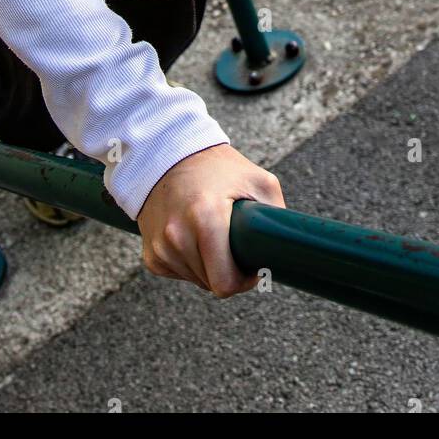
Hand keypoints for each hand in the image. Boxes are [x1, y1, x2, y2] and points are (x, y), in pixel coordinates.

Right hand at [137, 144, 284, 297]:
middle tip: (231, 242)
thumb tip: (288, 249)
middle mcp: (177, 235)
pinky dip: (189, 262)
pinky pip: (179, 273)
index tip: (250, 264)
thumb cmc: (218, 167)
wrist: (169, 154)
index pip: (225, 284)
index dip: (244, 280)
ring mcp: (160, 246)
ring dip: (208, 265)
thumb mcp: (258, 181)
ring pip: (197, 280)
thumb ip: (277, 215)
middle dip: (227, 269)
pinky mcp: (150, 254)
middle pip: (212, 284)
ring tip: (210, 233)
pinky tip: (192, 236)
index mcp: (205, 218)